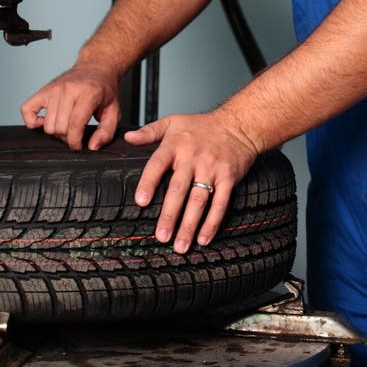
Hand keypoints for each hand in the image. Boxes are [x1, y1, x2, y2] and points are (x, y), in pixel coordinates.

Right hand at [20, 62, 119, 150]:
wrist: (95, 67)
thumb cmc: (104, 89)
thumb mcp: (114, 110)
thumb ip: (106, 131)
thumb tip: (92, 146)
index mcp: (88, 93)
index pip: (75, 124)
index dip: (75, 141)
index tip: (79, 146)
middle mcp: (68, 89)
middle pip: (59, 127)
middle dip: (68, 136)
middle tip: (76, 131)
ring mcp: (54, 89)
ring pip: (46, 125)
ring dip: (56, 131)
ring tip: (66, 125)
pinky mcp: (43, 90)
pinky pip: (26, 110)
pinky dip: (32, 121)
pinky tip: (45, 121)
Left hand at [124, 111, 258, 252]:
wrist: (238, 124)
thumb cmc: (203, 125)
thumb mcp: (173, 122)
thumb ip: (149, 131)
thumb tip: (128, 138)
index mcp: (175, 144)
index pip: (157, 164)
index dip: (149, 182)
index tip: (141, 202)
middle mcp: (193, 157)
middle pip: (178, 189)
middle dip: (169, 215)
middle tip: (161, 236)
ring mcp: (211, 169)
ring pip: (198, 200)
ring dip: (189, 225)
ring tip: (180, 245)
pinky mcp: (228, 178)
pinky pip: (220, 203)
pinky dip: (212, 222)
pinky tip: (204, 238)